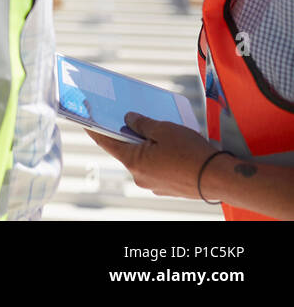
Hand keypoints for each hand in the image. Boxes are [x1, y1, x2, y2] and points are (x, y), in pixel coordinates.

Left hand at [86, 112, 219, 199]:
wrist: (221, 178)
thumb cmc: (191, 153)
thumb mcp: (164, 129)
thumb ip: (142, 123)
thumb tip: (128, 120)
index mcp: (133, 162)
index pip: (106, 143)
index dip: (95, 129)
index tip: (85, 120)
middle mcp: (140, 177)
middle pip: (127, 150)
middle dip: (130, 135)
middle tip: (133, 119)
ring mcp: (154, 184)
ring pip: (144, 159)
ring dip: (149, 145)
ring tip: (162, 132)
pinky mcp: (168, 187)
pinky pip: (158, 167)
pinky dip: (160, 156)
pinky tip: (173, 147)